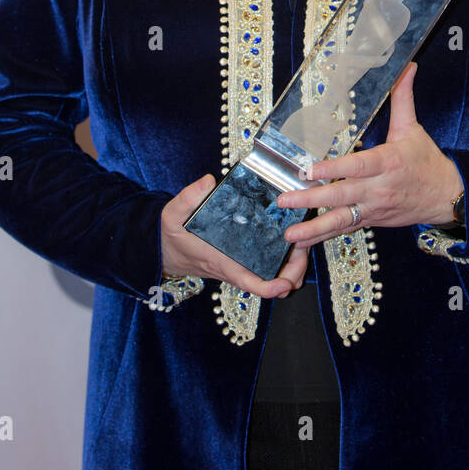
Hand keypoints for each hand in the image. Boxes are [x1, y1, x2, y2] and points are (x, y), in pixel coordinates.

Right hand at [160, 173, 309, 297]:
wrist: (165, 251)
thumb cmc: (171, 235)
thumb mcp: (172, 214)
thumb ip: (187, 197)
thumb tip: (208, 181)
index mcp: (221, 261)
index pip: (248, 281)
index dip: (269, 287)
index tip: (285, 284)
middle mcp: (234, 269)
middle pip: (269, 283)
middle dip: (292, 273)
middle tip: (303, 250)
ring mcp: (240, 267)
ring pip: (272, 278)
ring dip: (291, 268)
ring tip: (302, 245)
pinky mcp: (242, 262)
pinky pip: (266, 269)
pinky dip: (283, 262)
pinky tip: (291, 243)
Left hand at [275, 62, 463, 247]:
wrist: (447, 196)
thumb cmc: (427, 161)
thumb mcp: (414, 128)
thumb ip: (403, 98)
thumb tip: (407, 66)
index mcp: (387, 162)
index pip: (357, 166)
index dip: (333, 169)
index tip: (309, 170)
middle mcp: (379, 188)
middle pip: (341, 195)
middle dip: (310, 199)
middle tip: (284, 199)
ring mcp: (374, 208)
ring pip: (341, 219)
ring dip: (313, 228)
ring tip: (289, 233)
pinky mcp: (372, 221)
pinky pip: (345, 230)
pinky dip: (323, 237)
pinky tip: (302, 242)